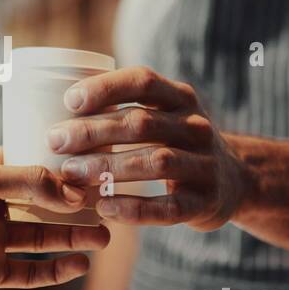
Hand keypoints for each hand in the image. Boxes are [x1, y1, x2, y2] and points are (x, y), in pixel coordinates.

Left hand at [0, 147, 109, 289]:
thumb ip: (24, 181)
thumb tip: (71, 190)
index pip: (35, 165)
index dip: (66, 170)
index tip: (100, 170)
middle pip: (44, 203)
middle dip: (78, 205)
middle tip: (113, 205)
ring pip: (41, 236)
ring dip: (73, 237)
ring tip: (106, 237)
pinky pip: (27, 271)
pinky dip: (53, 270)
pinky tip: (78, 265)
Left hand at [47, 66, 250, 228]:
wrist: (236, 180)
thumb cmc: (177, 143)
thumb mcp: (164, 116)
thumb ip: (124, 109)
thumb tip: (52, 108)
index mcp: (181, 98)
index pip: (143, 82)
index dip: (106, 88)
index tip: (68, 100)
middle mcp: (196, 126)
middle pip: (142, 123)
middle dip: (94, 132)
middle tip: (55, 141)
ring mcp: (205, 164)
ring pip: (154, 162)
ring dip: (108, 168)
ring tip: (70, 175)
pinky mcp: (205, 202)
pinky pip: (167, 206)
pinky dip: (133, 207)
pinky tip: (104, 208)